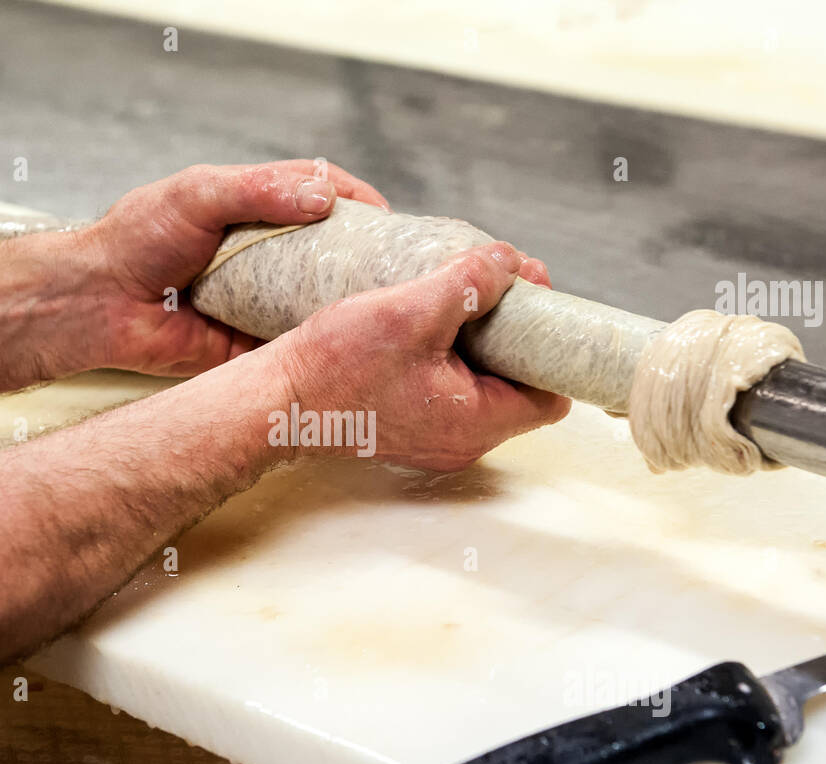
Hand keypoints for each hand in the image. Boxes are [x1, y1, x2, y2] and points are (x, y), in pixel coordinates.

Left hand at [85, 160, 390, 376]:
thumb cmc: (137, 237)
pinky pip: (293, 343)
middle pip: (329, 251)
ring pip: (317, 300)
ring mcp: (259, 298)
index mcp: (254, 206)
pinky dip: (316, 344)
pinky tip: (346, 346)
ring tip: (387, 311)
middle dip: (366, 258)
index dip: (358, 202)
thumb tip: (322, 199)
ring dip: (348, 304)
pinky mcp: (249, 343)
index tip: (390, 220)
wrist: (97, 302)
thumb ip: (259, 190)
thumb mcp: (198, 194)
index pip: (320, 194)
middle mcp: (264, 252)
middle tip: (401, 271)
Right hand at [276, 242, 569, 470]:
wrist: (275, 402)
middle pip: (517, 387)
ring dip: (480, 341)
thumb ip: (470, 283)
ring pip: (482, 386)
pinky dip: (450, 355)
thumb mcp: (411, 310)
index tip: (536, 302)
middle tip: (500, 285)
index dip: (550, 347)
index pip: (550, 395)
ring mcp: (434, 436)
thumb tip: (511, 262)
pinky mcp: (409, 426)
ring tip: (463, 296)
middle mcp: (462, 440)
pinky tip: (431, 321)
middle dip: (514, 334)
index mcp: (476, 422)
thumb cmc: (335, 368)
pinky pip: (449, 390)